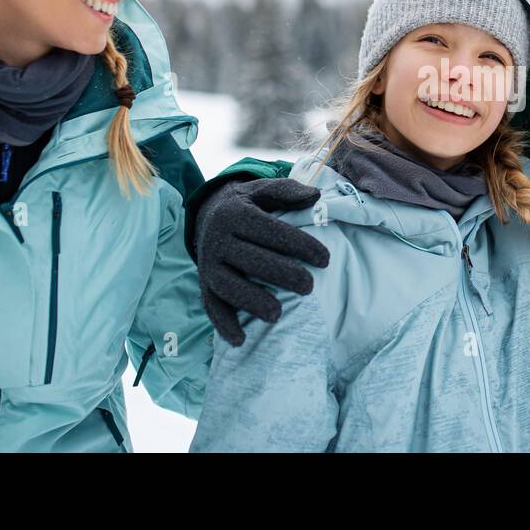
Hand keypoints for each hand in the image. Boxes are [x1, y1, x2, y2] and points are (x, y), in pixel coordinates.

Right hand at [195, 177, 330, 345]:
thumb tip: (315, 197)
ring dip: (252, 302)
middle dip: (282, 275)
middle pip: (251, 260)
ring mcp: (208, 264)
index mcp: (236, 214)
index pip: (271, 231)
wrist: (208, 214)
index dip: (300, 245)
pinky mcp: (204, 283)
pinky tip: (241, 339)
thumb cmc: (247, 205)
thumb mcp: (262, 190)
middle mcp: (218, 239)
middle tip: (309, 287)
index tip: (326, 259)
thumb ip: (287, 191)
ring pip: (228, 286)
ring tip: (278, 314)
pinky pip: (210, 305)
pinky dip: (223, 324)